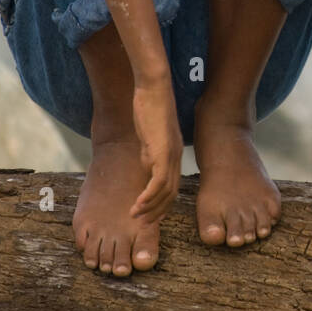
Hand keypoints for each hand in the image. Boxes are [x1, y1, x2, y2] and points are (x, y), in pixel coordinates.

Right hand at [129, 77, 183, 221]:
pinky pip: (158, 181)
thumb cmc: (150, 105)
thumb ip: (150, 149)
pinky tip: (138, 204)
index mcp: (174, 153)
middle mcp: (176, 156)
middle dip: (157, 211)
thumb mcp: (150, 134)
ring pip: (165, 191)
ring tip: (135, 217)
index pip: (172, 186)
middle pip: (171, 193)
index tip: (150, 214)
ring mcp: (171, 155)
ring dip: (150, 207)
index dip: (162, 203)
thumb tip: (146, 163)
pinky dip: (149, 196)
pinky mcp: (162, 151)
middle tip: (143, 223)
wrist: (155, 87)